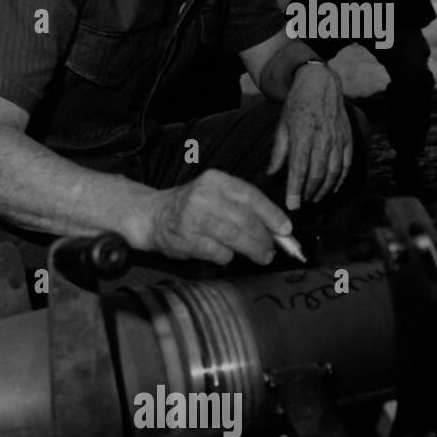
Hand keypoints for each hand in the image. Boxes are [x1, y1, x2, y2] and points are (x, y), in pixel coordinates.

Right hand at [137, 169, 291, 265]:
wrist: (151, 215)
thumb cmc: (190, 207)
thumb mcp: (214, 194)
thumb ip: (242, 207)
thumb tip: (278, 229)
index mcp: (215, 180)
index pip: (251, 196)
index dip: (271, 214)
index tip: (285, 229)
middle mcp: (204, 195)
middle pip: (245, 219)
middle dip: (264, 238)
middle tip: (272, 249)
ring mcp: (193, 217)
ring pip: (235, 236)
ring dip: (252, 249)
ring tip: (261, 256)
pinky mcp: (186, 238)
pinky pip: (218, 252)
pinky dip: (227, 256)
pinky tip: (227, 255)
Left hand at [268, 63, 352, 209]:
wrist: (320, 85)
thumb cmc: (297, 106)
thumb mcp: (282, 126)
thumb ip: (278, 152)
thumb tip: (271, 173)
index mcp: (302, 136)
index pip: (298, 169)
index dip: (295, 190)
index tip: (292, 205)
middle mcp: (322, 139)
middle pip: (317, 174)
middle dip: (309, 193)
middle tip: (302, 203)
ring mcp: (338, 139)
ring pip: (334, 172)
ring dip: (325, 189)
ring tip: (315, 198)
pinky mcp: (348, 139)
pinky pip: (347, 164)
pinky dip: (340, 179)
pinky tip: (333, 188)